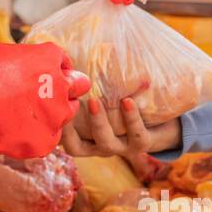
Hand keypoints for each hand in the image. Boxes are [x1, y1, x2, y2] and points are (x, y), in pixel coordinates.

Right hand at [0, 41, 90, 163]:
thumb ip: (25, 61)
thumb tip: (33, 68)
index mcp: (46, 57)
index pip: (63, 61)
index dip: (50, 66)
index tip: (37, 73)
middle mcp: (57, 85)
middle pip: (75, 87)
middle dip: (59, 89)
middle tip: (33, 95)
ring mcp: (51, 117)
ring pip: (64, 115)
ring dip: (49, 113)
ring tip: (20, 114)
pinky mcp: (41, 142)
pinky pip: (47, 137)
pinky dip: (34, 135)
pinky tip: (12, 130)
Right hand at [61, 97, 180, 181]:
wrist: (160, 123)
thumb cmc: (120, 106)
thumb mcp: (101, 101)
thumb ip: (83, 89)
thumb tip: (62, 63)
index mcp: (87, 141)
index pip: (64, 141)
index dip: (56, 131)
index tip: (51, 110)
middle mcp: (101, 147)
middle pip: (78, 148)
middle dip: (70, 129)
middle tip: (67, 105)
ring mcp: (121, 148)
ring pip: (106, 143)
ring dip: (98, 122)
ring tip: (94, 100)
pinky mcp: (142, 143)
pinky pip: (137, 134)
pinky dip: (131, 118)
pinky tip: (127, 101)